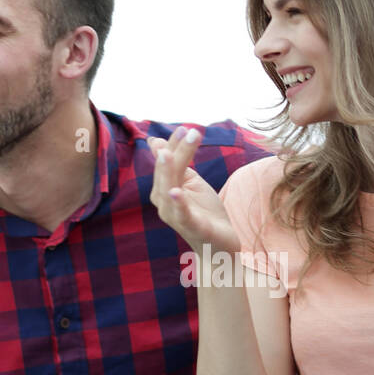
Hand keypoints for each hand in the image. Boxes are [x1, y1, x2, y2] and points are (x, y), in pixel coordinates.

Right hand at [148, 127, 238, 255]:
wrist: (218, 246)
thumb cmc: (203, 212)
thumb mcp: (191, 183)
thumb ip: (178, 163)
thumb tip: (155, 142)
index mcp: (164, 189)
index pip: (166, 162)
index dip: (174, 144)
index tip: (185, 128)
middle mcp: (164, 202)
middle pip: (168, 171)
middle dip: (175, 151)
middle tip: (187, 131)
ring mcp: (175, 216)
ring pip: (169, 189)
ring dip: (168, 171)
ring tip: (167, 154)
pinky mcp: (191, 227)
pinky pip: (181, 214)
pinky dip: (177, 203)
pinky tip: (174, 192)